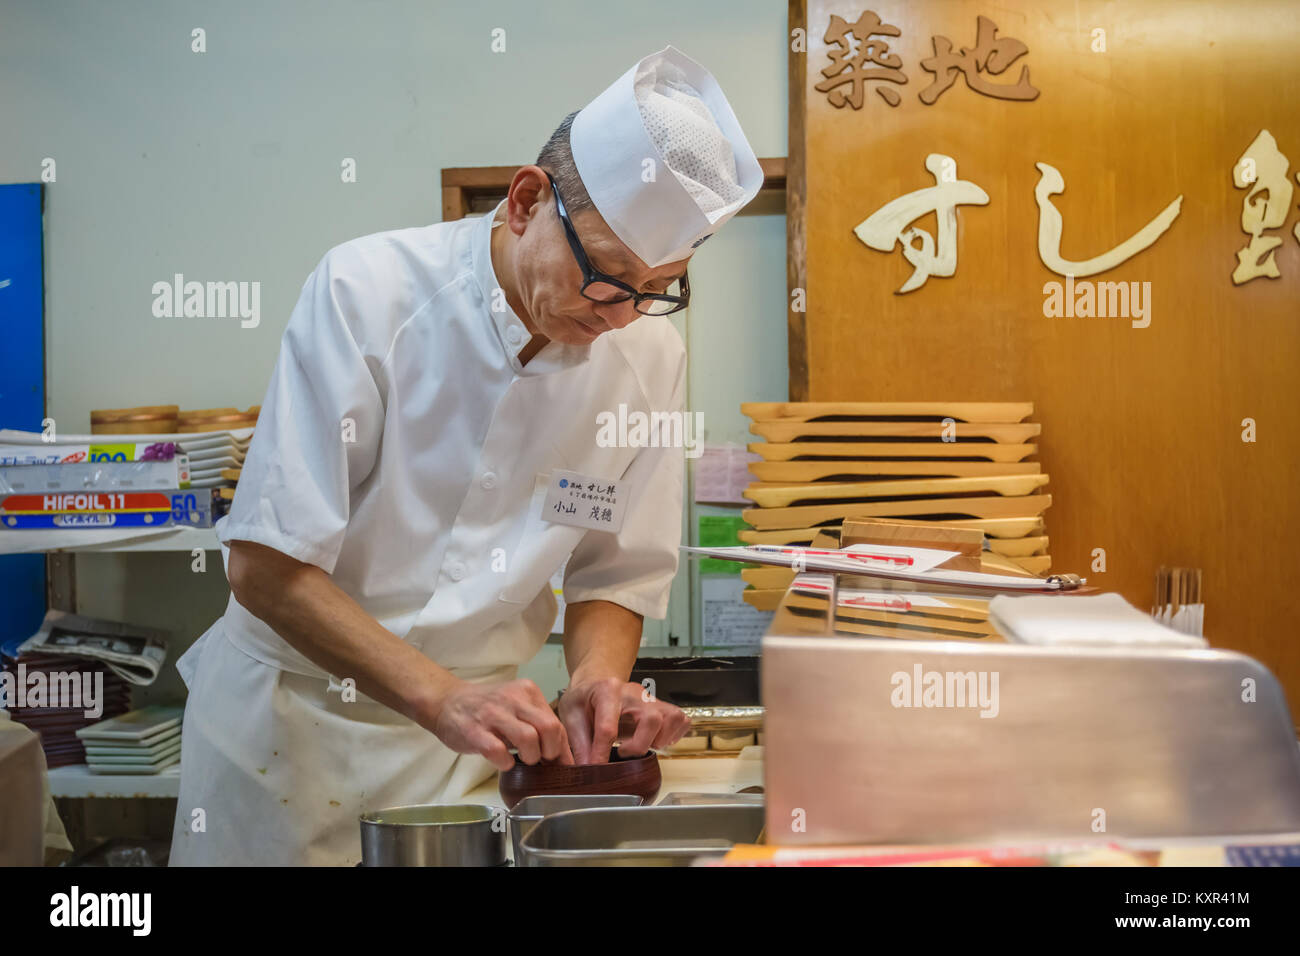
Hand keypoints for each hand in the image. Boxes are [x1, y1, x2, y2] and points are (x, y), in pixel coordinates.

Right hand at [430, 678, 573, 770]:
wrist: (448, 701)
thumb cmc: (488, 709)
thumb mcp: (517, 708)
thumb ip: (538, 725)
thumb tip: (563, 756)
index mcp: (527, 691)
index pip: (557, 722)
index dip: (563, 749)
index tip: (563, 765)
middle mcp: (513, 699)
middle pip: (549, 728)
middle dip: (551, 752)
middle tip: (541, 760)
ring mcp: (493, 714)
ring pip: (528, 738)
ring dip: (530, 757)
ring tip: (522, 760)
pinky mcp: (474, 731)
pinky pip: (498, 751)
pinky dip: (505, 763)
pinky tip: (503, 762)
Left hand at [558, 677, 690, 763]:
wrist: (597, 681)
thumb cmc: (586, 696)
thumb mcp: (572, 715)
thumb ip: (580, 742)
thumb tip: (587, 768)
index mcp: (608, 690)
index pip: (608, 727)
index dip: (601, 752)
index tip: (597, 768)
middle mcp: (635, 692)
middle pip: (652, 719)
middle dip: (640, 744)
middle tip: (623, 752)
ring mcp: (652, 698)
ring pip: (672, 719)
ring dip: (660, 739)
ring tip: (641, 744)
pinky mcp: (662, 706)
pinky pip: (681, 721)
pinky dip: (673, 735)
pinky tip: (654, 740)